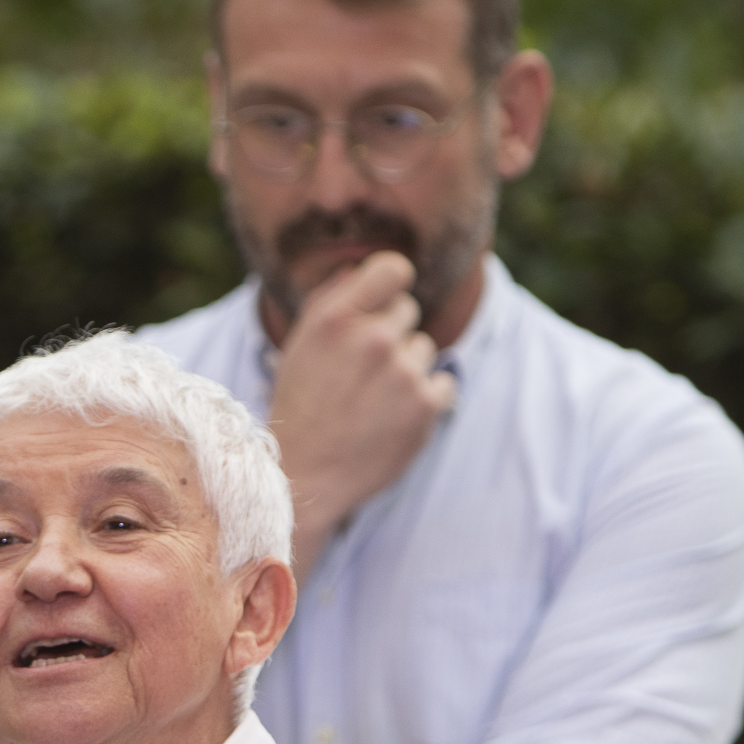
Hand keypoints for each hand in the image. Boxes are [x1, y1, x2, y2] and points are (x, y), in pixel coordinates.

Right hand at [267, 251, 457, 579]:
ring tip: (371, 401)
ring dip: (406, 370)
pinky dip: (425, 400)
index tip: (381, 306)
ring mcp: (403, 372)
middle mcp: (372, 339)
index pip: (394, 269)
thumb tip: (361, 267)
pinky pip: (443, 383)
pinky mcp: (427, 405)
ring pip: (424, 350)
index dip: (390, 286)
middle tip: (361, 372)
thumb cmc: (300, 405)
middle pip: (408, 310)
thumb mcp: (300, 345)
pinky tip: (392, 418)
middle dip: (390, 335)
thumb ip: (331, 299)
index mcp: (336, 318)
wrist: (305, 475)